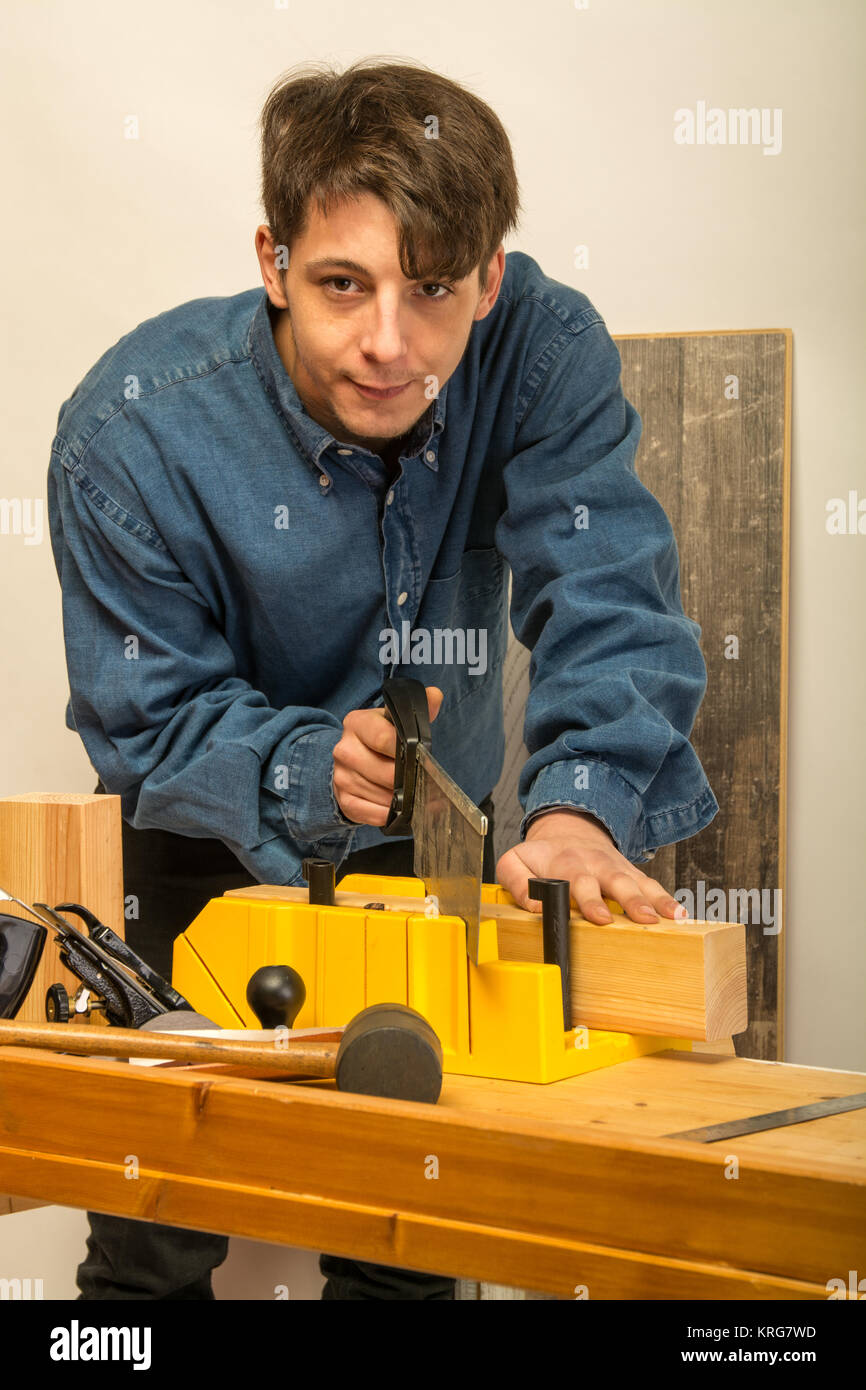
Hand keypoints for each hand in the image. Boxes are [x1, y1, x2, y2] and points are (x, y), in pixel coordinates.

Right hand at [333, 686, 443, 825]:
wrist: (351, 760)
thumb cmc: (379, 739)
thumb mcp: (394, 721)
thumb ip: (417, 710)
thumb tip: (435, 695)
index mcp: (357, 723)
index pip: (384, 738)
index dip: (407, 752)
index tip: (420, 757)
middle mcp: (344, 749)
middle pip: (385, 772)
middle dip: (406, 780)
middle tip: (420, 781)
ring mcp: (341, 776)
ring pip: (381, 795)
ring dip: (399, 798)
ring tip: (409, 794)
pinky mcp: (343, 799)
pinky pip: (370, 813)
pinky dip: (387, 814)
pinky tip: (395, 808)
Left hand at [495, 808, 687, 924]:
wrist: (567, 828)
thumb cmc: (542, 855)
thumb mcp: (515, 861)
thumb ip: (516, 882)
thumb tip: (534, 907)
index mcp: (567, 863)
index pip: (579, 881)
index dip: (589, 900)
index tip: (600, 918)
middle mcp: (596, 864)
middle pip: (617, 882)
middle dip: (631, 901)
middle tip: (644, 919)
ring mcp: (617, 869)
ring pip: (639, 883)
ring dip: (656, 900)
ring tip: (673, 918)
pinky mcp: (631, 874)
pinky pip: (652, 885)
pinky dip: (667, 899)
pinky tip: (680, 914)